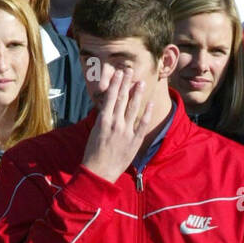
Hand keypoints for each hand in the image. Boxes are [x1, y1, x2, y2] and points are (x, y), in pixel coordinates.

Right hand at [81, 64, 154, 183]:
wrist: (98, 172)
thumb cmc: (93, 153)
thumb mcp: (95, 132)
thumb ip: (103, 120)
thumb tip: (108, 110)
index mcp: (103, 120)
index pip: (110, 97)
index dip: (116, 83)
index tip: (120, 73)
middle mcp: (115, 122)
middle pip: (122, 98)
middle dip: (126, 83)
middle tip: (130, 70)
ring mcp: (125, 131)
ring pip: (133, 108)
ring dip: (137, 94)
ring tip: (141, 82)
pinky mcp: (134, 141)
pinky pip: (143, 124)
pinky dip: (147, 113)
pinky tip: (150, 103)